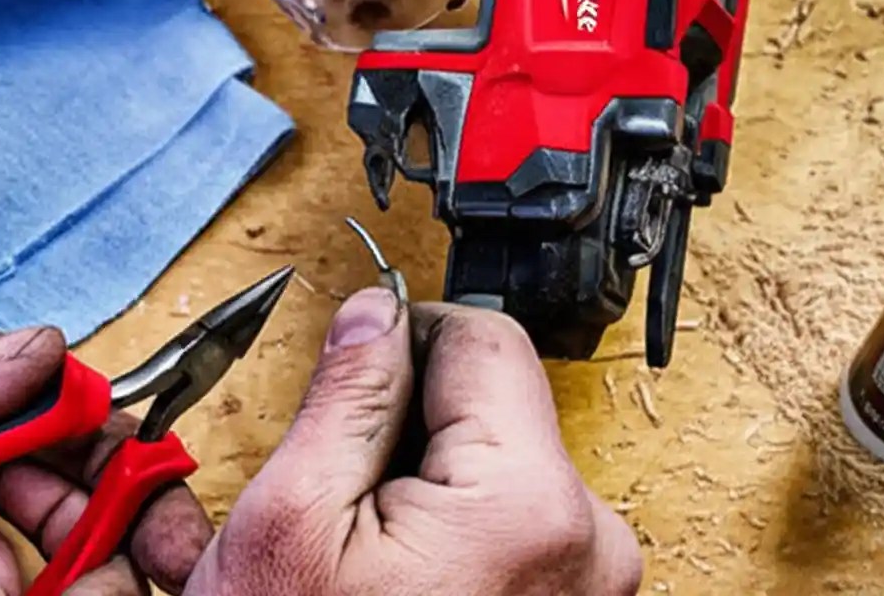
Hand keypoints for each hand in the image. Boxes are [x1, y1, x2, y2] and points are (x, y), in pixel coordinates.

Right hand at [186, 288, 642, 594]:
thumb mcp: (295, 528)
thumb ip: (347, 399)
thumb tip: (375, 314)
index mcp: (528, 504)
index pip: (486, 341)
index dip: (407, 336)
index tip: (357, 368)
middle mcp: (587, 538)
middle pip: (496, 402)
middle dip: (410, 424)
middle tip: (344, 491)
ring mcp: (588, 578)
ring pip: (497, 460)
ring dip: (425, 479)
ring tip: (367, 547)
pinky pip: (510, 519)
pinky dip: (451, 525)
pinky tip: (400, 571)